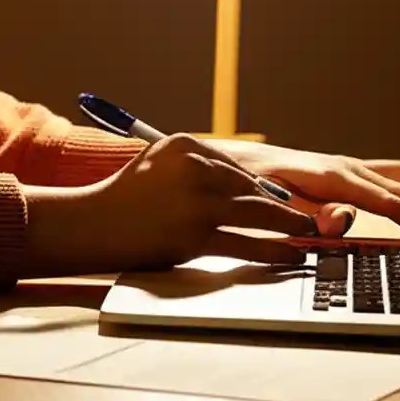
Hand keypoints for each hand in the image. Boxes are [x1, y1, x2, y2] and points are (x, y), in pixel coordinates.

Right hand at [20, 134, 315, 276]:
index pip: (238, 167)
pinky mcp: (195, 234)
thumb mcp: (158, 161)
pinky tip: (289, 255)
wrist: (90, 223)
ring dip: (289, 226)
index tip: (285, 199)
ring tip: (307, 236)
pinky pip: (246, 243)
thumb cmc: (124, 196)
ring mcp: (197, 201)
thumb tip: (243, 183)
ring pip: (257, 214)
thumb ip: (197, 165)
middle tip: (309, 217)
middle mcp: (195, 167)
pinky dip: (273, 250)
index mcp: (187, 145)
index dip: (265, 188)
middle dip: (284, 206)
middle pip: (253, 188)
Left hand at [213, 140, 399, 247]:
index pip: (392, 203)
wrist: (220, 163)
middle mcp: (344, 167)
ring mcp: (344, 166)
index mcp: (333, 176)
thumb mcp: (269, 205)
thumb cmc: (242, 187)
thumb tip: (344, 220)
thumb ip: (306, 215)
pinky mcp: (339, 171)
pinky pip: (388, 173)